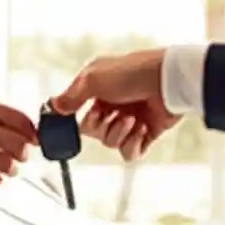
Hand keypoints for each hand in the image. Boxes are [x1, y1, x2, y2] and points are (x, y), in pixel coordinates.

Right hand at [50, 48, 180, 161]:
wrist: (169, 81)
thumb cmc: (133, 72)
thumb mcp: (94, 78)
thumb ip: (72, 95)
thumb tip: (54, 106)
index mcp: (98, 88)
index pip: (76, 111)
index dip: (74, 118)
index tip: (70, 121)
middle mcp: (112, 104)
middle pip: (92, 131)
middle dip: (99, 126)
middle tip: (110, 114)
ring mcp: (129, 120)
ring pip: (109, 142)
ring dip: (118, 133)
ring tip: (132, 119)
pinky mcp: (145, 133)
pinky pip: (129, 152)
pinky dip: (132, 144)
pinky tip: (140, 129)